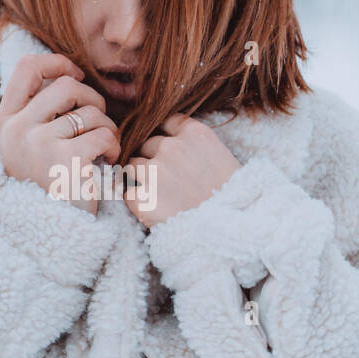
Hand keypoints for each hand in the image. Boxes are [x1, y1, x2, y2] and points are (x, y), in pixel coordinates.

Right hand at [0, 53, 120, 215]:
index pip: (26, 67)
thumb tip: (67, 72)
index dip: (57, 63)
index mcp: (5, 121)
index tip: (77, 77)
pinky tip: (108, 161)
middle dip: (92, 100)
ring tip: (104, 148)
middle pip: (65, 85)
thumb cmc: (48, 184)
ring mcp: (38, 144)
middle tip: (98, 123)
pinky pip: (102, 134)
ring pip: (89, 112)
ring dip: (107, 127)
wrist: (51, 233)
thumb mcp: (28, 145)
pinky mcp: (64, 161)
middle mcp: (17, 130)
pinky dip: (113, 147)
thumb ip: (37, 112)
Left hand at [124, 114, 240, 228]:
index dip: (166, 139)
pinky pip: (127, 192)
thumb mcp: (222, 158)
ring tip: (162, 198)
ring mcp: (155, 172)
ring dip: (141, 180)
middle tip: (170, 184)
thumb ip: (194, 144)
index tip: (173, 155)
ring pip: (132, 166)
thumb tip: (167, 139)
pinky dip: (137, 202)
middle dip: (154, 160)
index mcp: (195, 134)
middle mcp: (172, 148)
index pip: (165, 123)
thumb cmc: (230, 199)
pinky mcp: (141, 198)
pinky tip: (155, 211)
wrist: (231, 234)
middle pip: (147, 144)